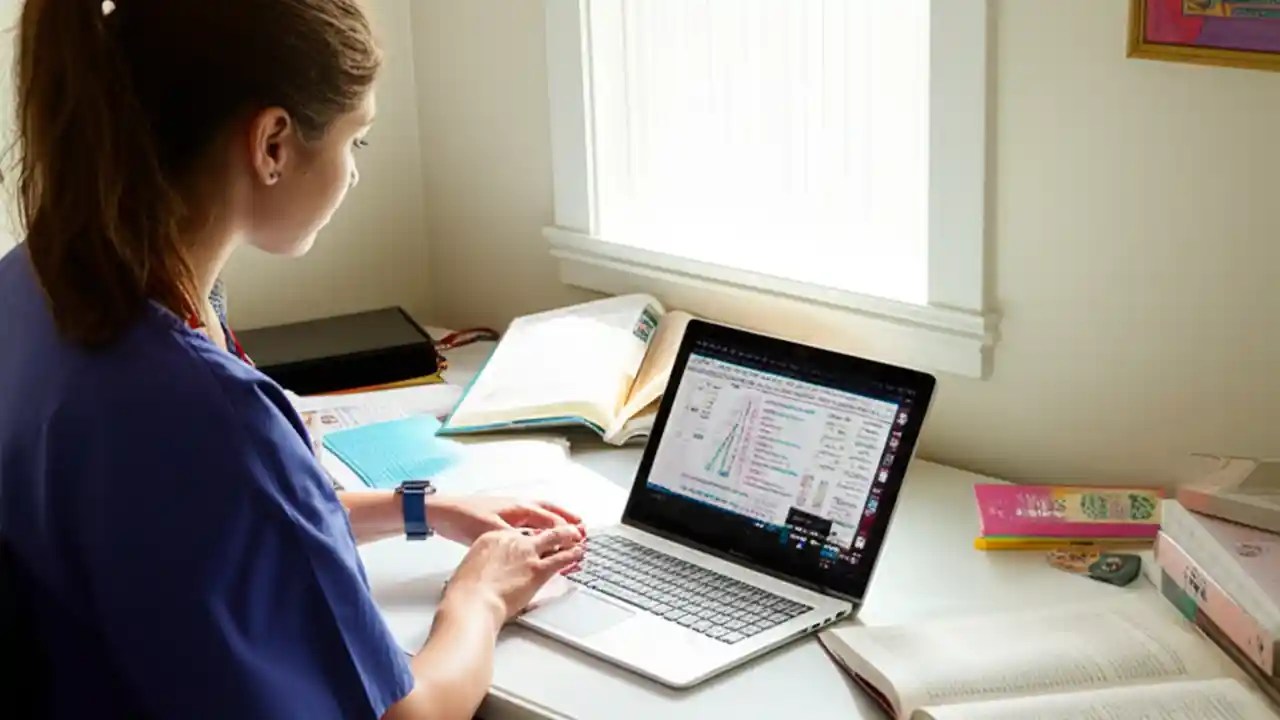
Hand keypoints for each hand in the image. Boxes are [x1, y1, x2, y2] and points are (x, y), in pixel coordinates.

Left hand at [427, 495, 583, 545]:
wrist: (442, 513)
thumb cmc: (464, 519)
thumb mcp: (493, 530)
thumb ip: (517, 538)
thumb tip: (536, 546)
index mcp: (519, 508)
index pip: (550, 519)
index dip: (567, 528)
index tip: (580, 538)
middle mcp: (518, 507)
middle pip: (550, 512)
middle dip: (567, 520)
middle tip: (583, 529)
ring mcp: (510, 512)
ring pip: (540, 517)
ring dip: (555, 522)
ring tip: (569, 530)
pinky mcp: (502, 520)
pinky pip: (529, 523)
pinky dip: (540, 528)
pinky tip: (540, 537)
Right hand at [444, 525, 585, 622]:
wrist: (472, 601)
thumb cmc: (466, 591)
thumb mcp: (471, 568)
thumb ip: (485, 566)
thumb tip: (487, 574)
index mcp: (493, 537)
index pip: (517, 532)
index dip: (529, 536)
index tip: (533, 538)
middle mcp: (512, 540)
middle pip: (537, 531)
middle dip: (552, 531)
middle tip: (562, 530)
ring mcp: (527, 553)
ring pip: (554, 539)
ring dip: (568, 537)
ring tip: (577, 537)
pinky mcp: (538, 569)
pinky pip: (561, 559)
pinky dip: (572, 555)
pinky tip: (578, 554)